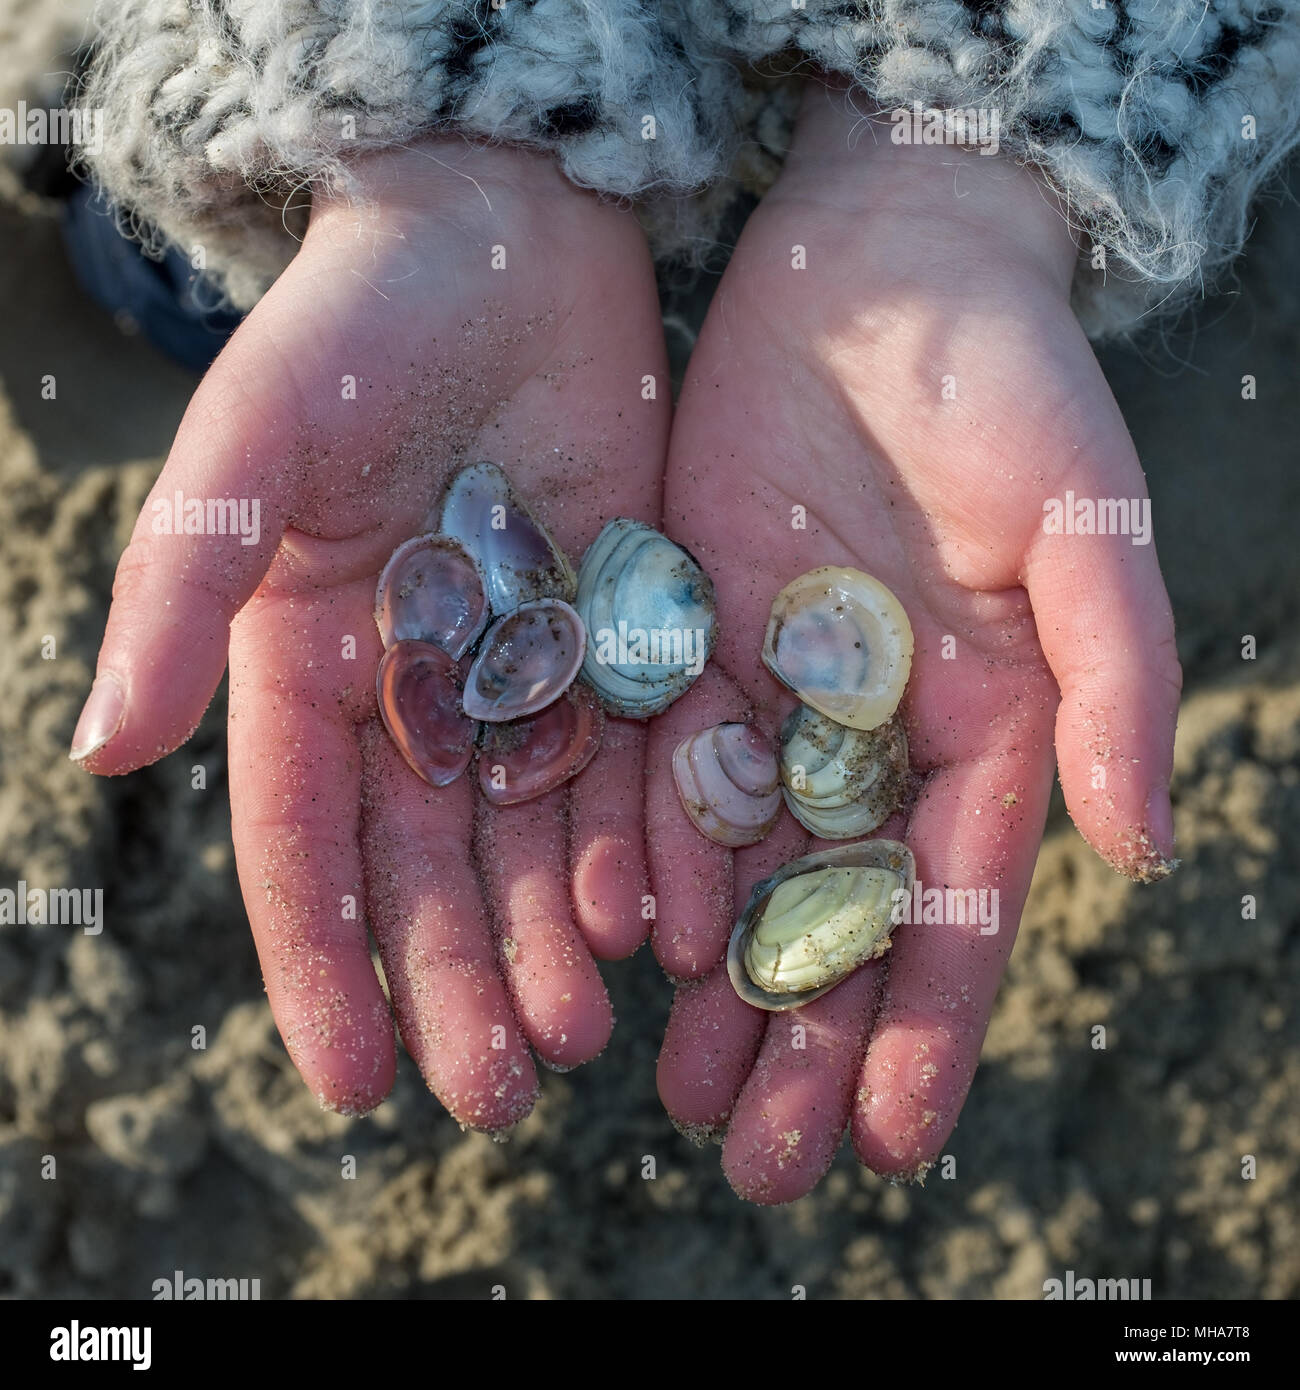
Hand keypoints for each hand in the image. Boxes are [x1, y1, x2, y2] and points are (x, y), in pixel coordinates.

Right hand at [72, 138, 668, 1124]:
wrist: (502, 237)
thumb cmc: (355, 327)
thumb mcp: (250, 449)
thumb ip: (179, 592)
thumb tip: (104, 752)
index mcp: (304, 663)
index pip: (307, 844)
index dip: (323, 964)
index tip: (350, 1082)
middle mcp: (412, 689)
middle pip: (430, 867)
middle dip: (454, 983)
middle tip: (495, 1093)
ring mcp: (519, 668)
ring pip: (532, 838)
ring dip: (547, 942)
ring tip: (574, 1040)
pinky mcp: (616, 634)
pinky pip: (624, 763)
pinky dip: (631, 846)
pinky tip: (646, 926)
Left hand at [648, 85, 1180, 1199]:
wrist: (884, 271)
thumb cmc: (1012, 386)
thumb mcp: (1086, 525)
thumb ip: (1118, 680)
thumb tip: (1142, 846)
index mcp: (990, 727)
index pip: (953, 908)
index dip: (926, 1029)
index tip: (889, 1143)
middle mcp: (878, 732)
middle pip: (836, 915)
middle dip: (803, 1040)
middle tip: (757, 1160)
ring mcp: (778, 692)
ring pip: (740, 864)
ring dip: (715, 981)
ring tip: (680, 1092)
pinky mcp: (688, 637)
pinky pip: (662, 767)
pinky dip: (644, 851)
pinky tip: (621, 936)